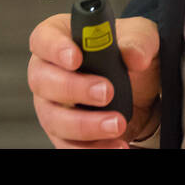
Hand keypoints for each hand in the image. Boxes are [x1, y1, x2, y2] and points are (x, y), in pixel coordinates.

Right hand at [28, 13, 160, 147]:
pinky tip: (116, 146)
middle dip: (74, 88)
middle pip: (42, 80)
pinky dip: (90, 148)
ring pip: (53, 118)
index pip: (43, 38)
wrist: (141, 85)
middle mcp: (47, 71)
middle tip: (106, 92)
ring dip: (85, 124)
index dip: (55, 48)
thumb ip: (138, 42)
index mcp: (59, 37)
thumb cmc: (129, 50)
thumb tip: (135, 57)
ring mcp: (51, 105)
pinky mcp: (62, 133)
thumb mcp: (141, 36)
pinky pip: (67, 145)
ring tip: (117, 124)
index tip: (76, 57)